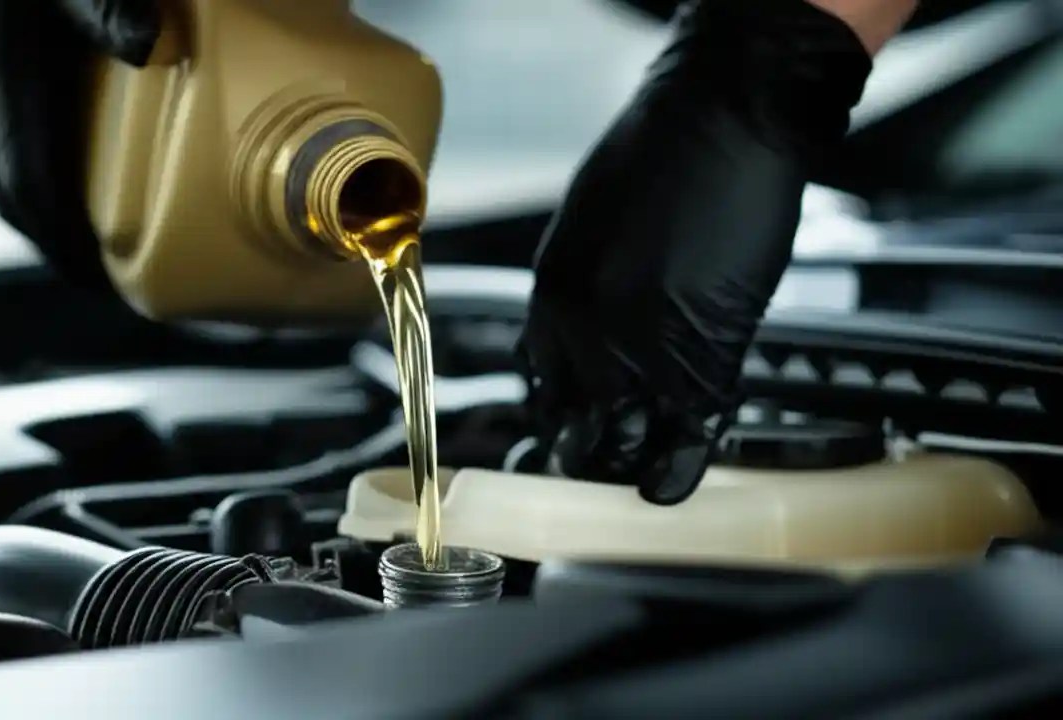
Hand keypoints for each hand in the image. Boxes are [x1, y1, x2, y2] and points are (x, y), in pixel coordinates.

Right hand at [0, 0, 160, 289]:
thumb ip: (100, 3)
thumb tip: (149, 46)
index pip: (29, 191)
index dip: (64, 245)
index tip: (102, 283)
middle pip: (10, 195)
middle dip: (55, 243)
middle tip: (105, 277)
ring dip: (41, 210)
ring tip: (91, 237)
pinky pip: (0, 138)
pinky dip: (31, 169)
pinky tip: (70, 163)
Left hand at [516, 0, 873, 503]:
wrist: (726, 118)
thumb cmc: (662, 151)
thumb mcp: (589, 220)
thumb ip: (585, 284)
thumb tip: (593, 323)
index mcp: (551, 294)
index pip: (539, 380)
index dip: (557, 411)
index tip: (566, 426)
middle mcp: (584, 332)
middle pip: (573, 423)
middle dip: (582, 453)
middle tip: (594, 466)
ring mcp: (643, 349)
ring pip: (625, 440)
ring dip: (627, 467)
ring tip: (631, 481)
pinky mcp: (706, 355)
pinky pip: (686, 435)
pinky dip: (676, 471)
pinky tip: (671, 487)